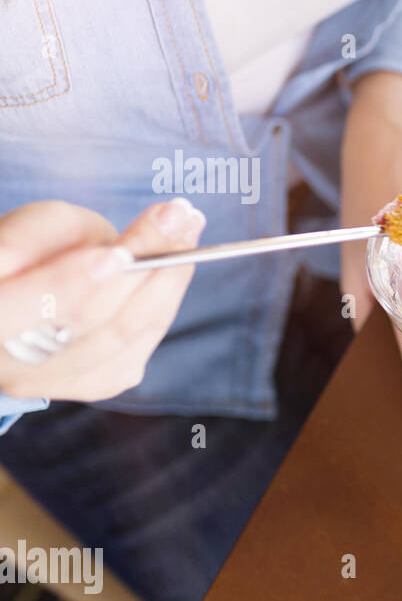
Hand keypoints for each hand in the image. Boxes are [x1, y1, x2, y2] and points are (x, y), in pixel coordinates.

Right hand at [0, 198, 204, 401]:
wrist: (19, 299)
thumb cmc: (18, 255)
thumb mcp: (19, 231)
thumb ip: (42, 235)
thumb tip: (116, 255)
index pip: (33, 306)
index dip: (77, 281)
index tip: (120, 248)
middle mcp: (14, 365)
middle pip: (90, 319)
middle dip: (141, 263)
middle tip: (178, 217)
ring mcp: (56, 380)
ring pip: (124, 333)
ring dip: (166, 278)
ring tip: (187, 228)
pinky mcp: (94, 383)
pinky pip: (140, 343)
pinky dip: (163, 301)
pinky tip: (177, 268)